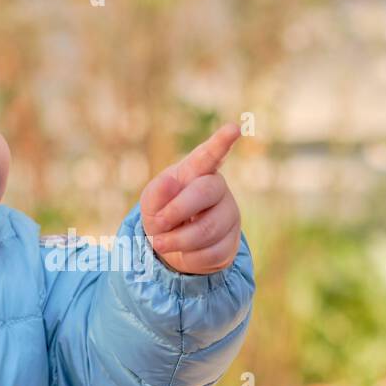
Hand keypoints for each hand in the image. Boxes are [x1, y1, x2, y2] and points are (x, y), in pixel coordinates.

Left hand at [139, 123, 242, 274]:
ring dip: (178, 240)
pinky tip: (182, 253)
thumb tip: (170, 184)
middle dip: (177, 210)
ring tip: (159, 243)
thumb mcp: (151, 202)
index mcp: (197, 172)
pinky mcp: (231, 242)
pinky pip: (211, 253)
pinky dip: (189, 257)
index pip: (209, 155)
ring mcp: (229, 215)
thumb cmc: (163, 213)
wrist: (174, 245)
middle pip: (205, 192)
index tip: (234, 128)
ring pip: (208, 228)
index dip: (221, 142)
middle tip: (157, 224)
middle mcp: (217, 189)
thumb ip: (157, 192)